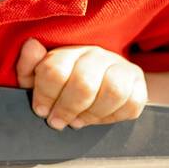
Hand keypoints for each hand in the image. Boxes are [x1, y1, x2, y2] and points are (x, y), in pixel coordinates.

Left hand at [15, 38, 146, 129]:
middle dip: (66, 109)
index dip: (45, 95)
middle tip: (57, 122)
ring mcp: (122, 69)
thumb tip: (31, 46)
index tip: (41, 110)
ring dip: (91, 115)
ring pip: (112, 94)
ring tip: (77, 121)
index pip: (56, 69)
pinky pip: (131, 105)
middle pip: (84, 84)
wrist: (101, 77)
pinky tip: (97, 118)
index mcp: (70, 49)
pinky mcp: (139, 85)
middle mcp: (97, 55)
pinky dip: (112, 117)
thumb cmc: (65, 78)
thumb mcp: (40, 73)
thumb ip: (29, 64)